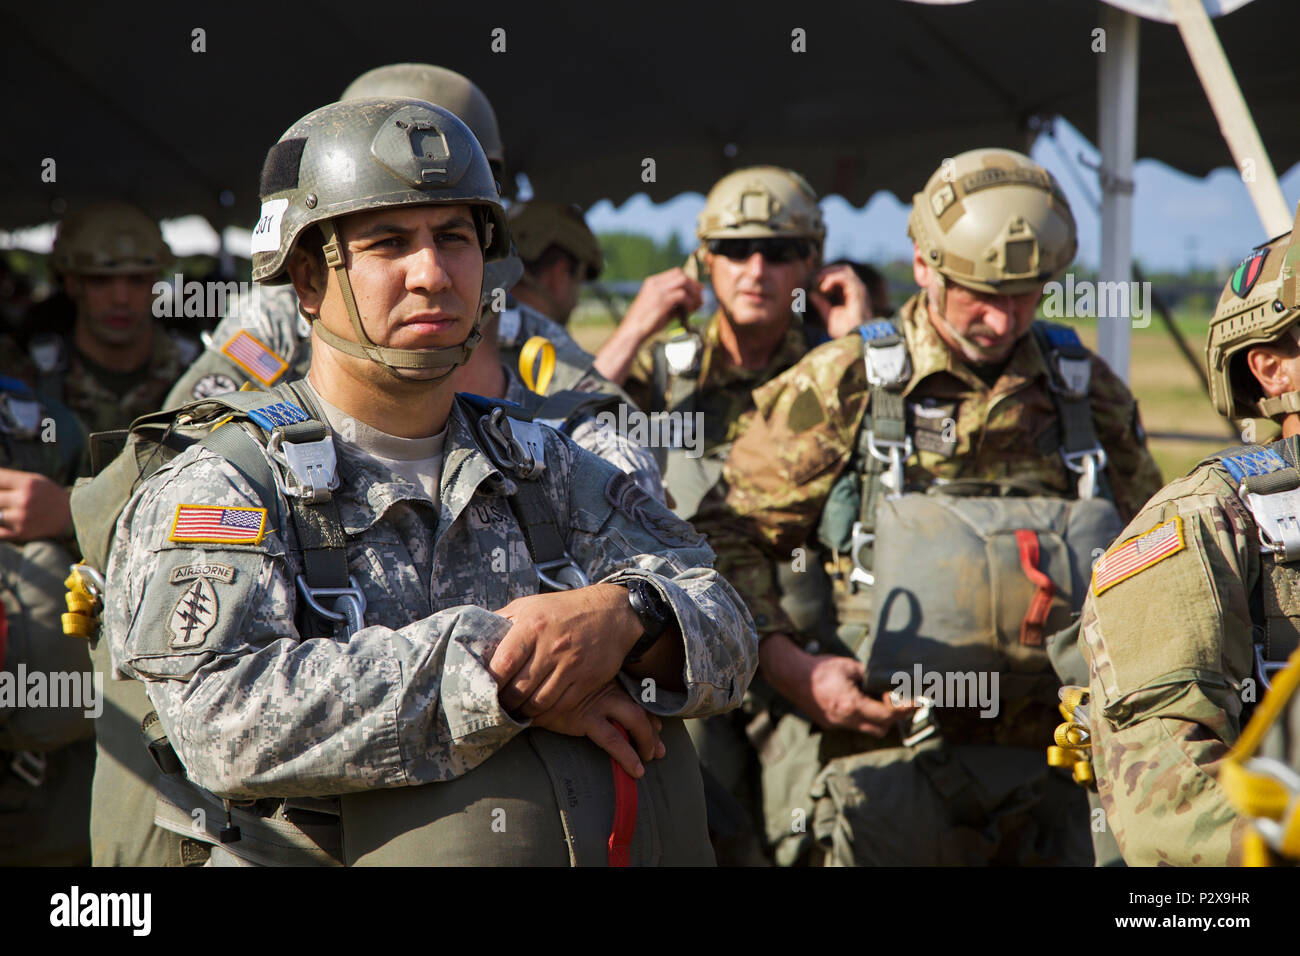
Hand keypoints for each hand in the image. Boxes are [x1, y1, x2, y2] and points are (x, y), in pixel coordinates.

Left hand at [0, 467, 72, 542]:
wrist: (70, 515)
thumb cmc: (47, 494)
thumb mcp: (33, 480)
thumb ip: (9, 480)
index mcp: (27, 484)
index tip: (2, 486)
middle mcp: (24, 500)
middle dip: (1, 497)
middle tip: (7, 500)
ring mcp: (21, 518)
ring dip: (1, 510)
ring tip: (9, 509)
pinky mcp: (21, 533)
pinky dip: (0, 526)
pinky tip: (6, 521)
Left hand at [489, 584, 640, 719]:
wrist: (612, 613)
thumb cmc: (564, 609)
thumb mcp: (530, 604)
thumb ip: (502, 620)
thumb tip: (473, 636)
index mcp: (533, 626)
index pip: (503, 664)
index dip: (489, 683)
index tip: (481, 690)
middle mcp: (552, 646)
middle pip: (518, 689)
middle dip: (503, 703)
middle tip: (495, 707)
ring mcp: (571, 665)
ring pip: (538, 702)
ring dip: (522, 712)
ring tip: (513, 712)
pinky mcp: (586, 680)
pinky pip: (560, 706)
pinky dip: (544, 714)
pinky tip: (535, 712)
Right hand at [531, 681, 665, 777]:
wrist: (523, 692)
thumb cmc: (548, 691)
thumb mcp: (574, 686)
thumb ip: (592, 692)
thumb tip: (609, 712)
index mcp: (606, 679)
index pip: (636, 697)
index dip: (649, 715)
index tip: (655, 730)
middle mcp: (606, 688)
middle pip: (640, 708)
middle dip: (652, 731)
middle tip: (658, 750)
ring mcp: (597, 702)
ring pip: (635, 720)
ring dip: (647, 741)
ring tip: (650, 758)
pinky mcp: (584, 719)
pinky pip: (614, 740)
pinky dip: (628, 756)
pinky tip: (636, 769)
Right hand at [621, 268, 703, 339]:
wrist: (632, 332)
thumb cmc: (645, 324)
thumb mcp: (660, 309)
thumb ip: (674, 304)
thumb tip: (692, 304)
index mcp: (652, 282)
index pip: (675, 273)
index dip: (689, 281)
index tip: (696, 291)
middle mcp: (655, 283)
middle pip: (681, 274)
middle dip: (693, 285)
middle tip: (700, 297)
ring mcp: (658, 290)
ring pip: (684, 281)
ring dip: (693, 292)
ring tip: (697, 304)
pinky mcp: (662, 300)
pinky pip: (682, 295)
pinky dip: (689, 302)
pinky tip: (689, 310)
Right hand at [760, 632, 911, 734]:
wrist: (791, 675)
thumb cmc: (820, 668)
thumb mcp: (849, 666)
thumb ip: (869, 675)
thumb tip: (886, 679)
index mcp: (851, 705)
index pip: (886, 715)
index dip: (904, 709)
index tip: (915, 701)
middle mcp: (845, 719)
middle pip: (881, 729)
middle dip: (894, 717)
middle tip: (901, 701)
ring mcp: (836, 724)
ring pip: (868, 730)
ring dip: (879, 719)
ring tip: (882, 702)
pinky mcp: (830, 723)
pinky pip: (854, 726)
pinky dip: (864, 718)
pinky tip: (863, 703)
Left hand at [809, 264, 871, 338]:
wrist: (856, 339)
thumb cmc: (845, 330)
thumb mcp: (828, 314)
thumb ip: (821, 303)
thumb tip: (811, 294)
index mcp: (851, 293)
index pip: (841, 274)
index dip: (827, 276)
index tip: (814, 283)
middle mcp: (857, 288)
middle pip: (843, 268)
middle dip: (827, 271)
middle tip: (815, 280)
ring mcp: (859, 289)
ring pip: (844, 269)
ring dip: (829, 273)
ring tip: (818, 283)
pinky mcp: (858, 291)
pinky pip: (845, 277)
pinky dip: (832, 279)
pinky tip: (824, 289)